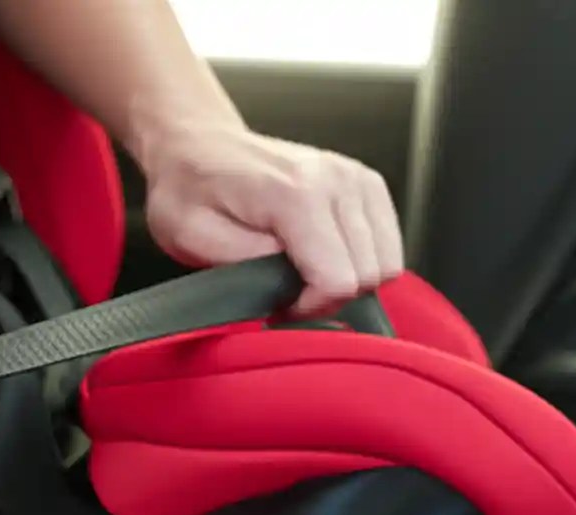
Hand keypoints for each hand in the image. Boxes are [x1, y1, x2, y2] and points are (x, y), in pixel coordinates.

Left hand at [135, 121, 403, 315]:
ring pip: (386, 262)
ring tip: (303, 276)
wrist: (197, 146)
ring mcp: (357, 177)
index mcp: (295, 193)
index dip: (309, 308)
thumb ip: (249, 265)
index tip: (280, 305)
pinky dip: (359, 261)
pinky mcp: (366, 183)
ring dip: (347, 280)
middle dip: (329, 298)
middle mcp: (337, 180)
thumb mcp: (195, 237)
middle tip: (288, 295)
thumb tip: (293, 286)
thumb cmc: (188, 189)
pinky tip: (321, 258)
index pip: (338, 279)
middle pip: (369, 274)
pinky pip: (387, 243)